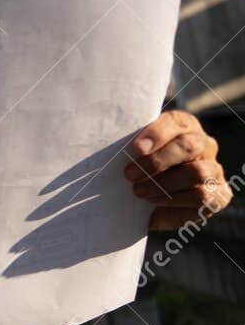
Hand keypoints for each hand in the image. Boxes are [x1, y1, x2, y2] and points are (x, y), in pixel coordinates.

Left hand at [124, 110, 231, 232]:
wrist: (157, 203)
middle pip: (188, 146)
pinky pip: (201, 196)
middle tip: (129, 175)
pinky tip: (155, 202)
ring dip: (163, 184)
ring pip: (196, 172)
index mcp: (185, 127)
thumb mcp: (135, 155)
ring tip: (139, 192)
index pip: (177, 122)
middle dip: (156, 162)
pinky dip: (173, 201)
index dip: (157, 133)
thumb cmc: (141, 170)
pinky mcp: (220, 195)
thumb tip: (105, 139)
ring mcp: (214, 170)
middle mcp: (204, 145)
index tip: (136, 148)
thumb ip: (131, 147)